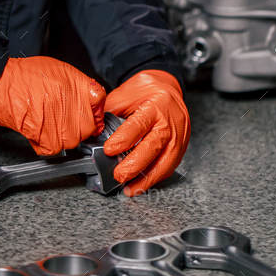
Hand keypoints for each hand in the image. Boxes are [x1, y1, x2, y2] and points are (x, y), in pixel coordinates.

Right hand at [0, 56, 106, 155]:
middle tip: (57, 113)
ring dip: (61, 133)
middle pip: (89, 126)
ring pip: (73, 139)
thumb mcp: (60, 70)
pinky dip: (46, 141)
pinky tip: (38, 127)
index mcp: (81, 88)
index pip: (100, 103)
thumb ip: (80, 85)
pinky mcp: (51, 141)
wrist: (3, 83)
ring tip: (45, 118)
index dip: (92, 107)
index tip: (84, 109)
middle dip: (76, 122)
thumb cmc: (27, 75)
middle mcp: (77, 108)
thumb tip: (91, 99)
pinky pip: (56, 148)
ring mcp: (66, 127)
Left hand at [102, 69, 189, 195]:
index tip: (108, 150)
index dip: (123, 139)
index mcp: (155, 106)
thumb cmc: (145, 91)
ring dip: (146, 178)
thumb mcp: (126, 93)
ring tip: (129, 188)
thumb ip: (111, 111)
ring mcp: (179, 137)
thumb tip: (94, 131)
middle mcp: (169, 123)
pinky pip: (169, 167)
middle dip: (134, 165)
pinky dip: (155, 178)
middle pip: (153, 147)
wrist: (168, 88)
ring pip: (165, 162)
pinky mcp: (181, 148)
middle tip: (118, 175)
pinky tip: (141, 184)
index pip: (139, 125)